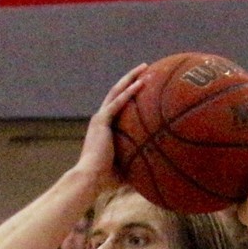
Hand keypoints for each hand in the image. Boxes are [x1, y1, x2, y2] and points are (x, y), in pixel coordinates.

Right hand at [76, 64, 146, 192]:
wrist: (89, 179)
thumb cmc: (105, 180)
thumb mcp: (125, 169)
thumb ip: (138, 165)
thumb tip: (158, 173)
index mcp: (104, 129)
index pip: (118, 106)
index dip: (130, 94)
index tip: (143, 86)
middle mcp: (101, 120)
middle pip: (117, 93)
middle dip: (131, 79)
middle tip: (146, 69)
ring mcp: (100, 119)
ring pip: (117, 91)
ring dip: (131, 78)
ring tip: (146, 68)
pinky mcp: (101, 121)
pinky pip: (118, 102)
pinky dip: (129, 92)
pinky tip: (141, 82)